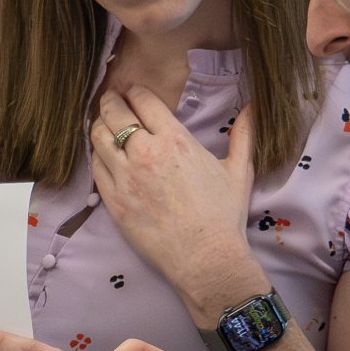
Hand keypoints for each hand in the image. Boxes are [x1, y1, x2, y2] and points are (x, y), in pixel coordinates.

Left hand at [90, 89, 264, 317]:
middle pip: (114, 113)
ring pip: (98, 137)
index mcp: (175, 141)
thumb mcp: (238, 170)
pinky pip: (95, 168)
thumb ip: (244, 135)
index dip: (135, 91)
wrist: (205, 259)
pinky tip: (104, 156)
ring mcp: (125, 178)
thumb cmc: (223, 216)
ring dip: (100, 126)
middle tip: (111, 101)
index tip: (133, 92)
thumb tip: (253, 108)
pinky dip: (97, 156)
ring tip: (105, 126)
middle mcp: (145, 154)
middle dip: (111, 101)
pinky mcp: (113, 202)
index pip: (142, 100)